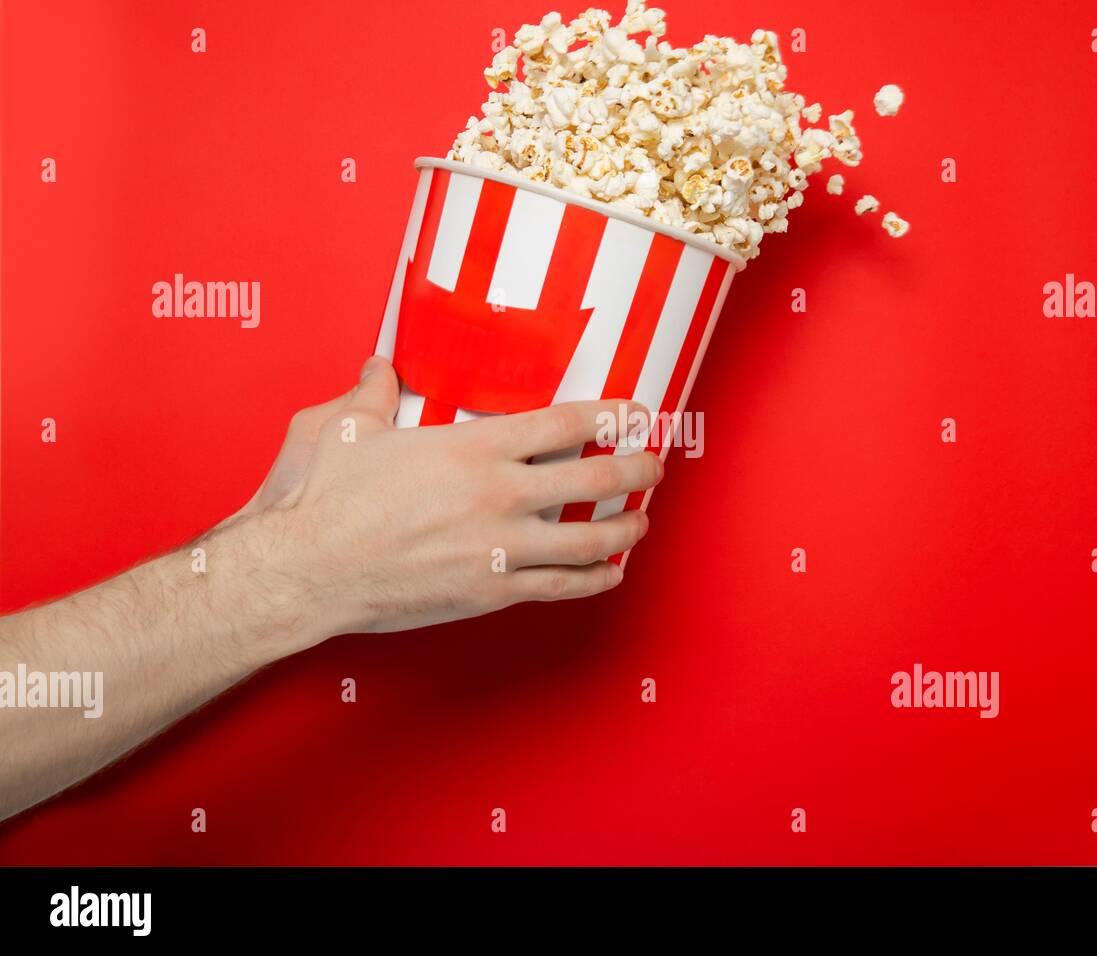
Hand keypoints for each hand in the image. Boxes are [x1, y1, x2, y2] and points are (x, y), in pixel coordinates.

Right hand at [247, 356, 662, 651]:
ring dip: (627, 527)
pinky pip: (562, 586)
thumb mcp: (345, 428)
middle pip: (596, 479)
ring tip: (642, 520)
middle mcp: (500, 494)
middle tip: (655, 464)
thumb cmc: (325, 500)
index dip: (612, 417)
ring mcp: (502, 547)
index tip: (637, 413)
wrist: (308, 570)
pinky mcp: (493, 590)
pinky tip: (612, 571)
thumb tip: (378, 367)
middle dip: (638, 469)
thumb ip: (373, 393)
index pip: (567, 424)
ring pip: (591, 539)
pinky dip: (596, 578)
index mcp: (474, 447)